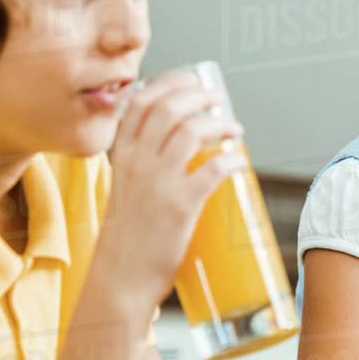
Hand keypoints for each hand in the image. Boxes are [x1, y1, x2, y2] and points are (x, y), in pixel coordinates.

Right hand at [103, 72, 248, 300]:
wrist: (120, 280)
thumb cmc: (127, 238)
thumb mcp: (124, 190)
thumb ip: (141, 167)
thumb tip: (173, 148)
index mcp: (122, 156)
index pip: (141, 102)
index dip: (169, 83)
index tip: (191, 79)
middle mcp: (137, 163)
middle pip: (169, 108)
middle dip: (199, 95)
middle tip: (218, 100)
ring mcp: (158, 184)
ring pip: (191, 131)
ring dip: (219, 122)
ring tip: (234, 128)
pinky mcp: (180, 206)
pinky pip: (212, 169)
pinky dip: (230, 160)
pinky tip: (239, 161)